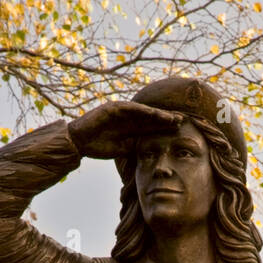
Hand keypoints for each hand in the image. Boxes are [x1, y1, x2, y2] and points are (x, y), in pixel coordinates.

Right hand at [67, 101, 181, 160]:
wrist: (80, 141)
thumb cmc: (99, 146)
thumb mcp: (123, 149)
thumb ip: (136, 147)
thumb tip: (151, 154)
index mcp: (131, 127)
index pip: (151, 127)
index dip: (165, 128)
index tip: (180, 132)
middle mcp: (129, 117)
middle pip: (151, 118)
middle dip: (166, 119)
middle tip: (183, 121)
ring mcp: (122, 111)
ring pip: (143, 112)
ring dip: (158, 114)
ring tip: (171, 117)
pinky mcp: (113, 108)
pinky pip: (130, 109)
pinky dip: (142, 111)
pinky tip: (154, 113)